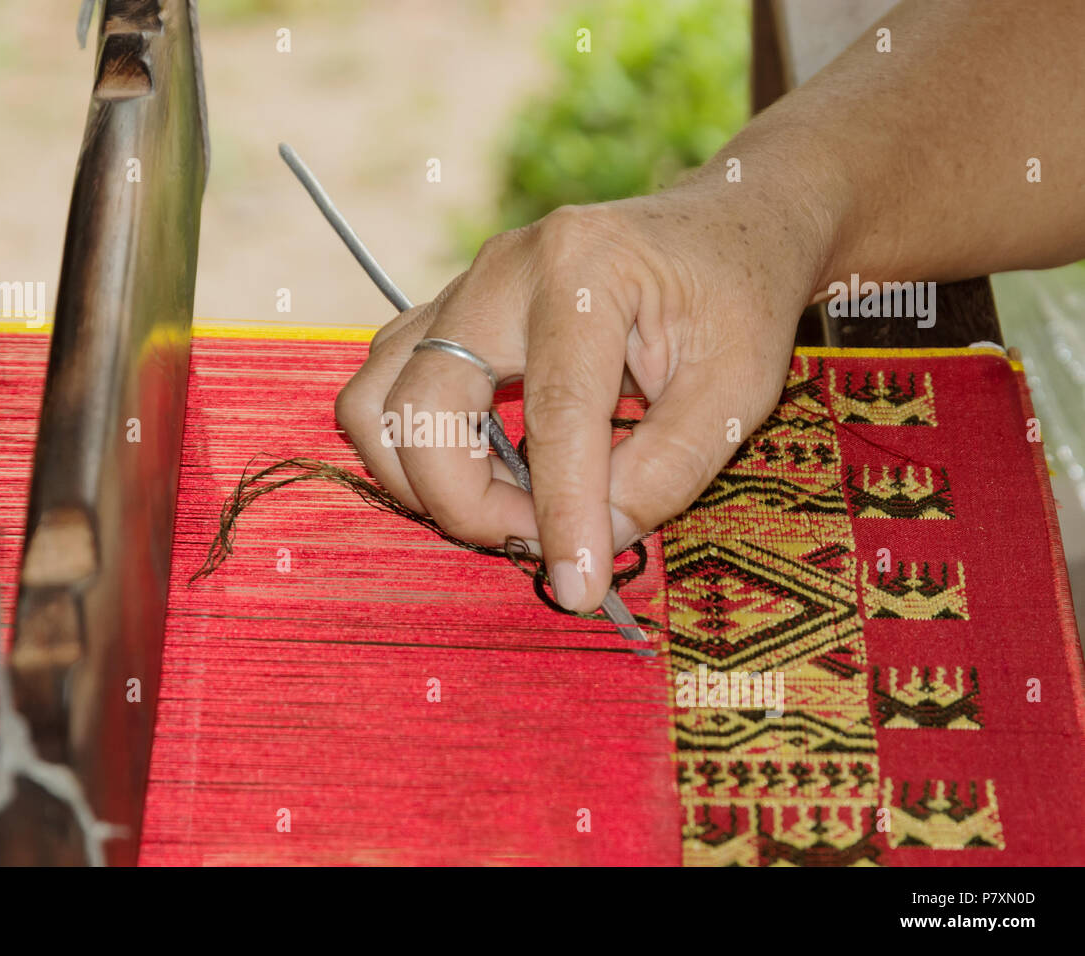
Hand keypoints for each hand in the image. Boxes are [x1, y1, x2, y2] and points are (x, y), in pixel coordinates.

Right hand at [334, 174, 830, 612]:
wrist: (720, 227)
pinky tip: (494, 475)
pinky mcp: (443, 319)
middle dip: (465, 502)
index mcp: (586, 270)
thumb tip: (591, 542)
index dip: (560, 513)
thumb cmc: (737, 300)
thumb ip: (667, 470)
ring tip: (511, 507)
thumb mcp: (737, 388)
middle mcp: (503, 271)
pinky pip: (387, 395)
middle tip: (537, 542)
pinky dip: (421, 454)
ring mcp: (461, 290)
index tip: (578, 587)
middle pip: (424, 405)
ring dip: (425, 479)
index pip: (554, 413)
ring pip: (376, 402)